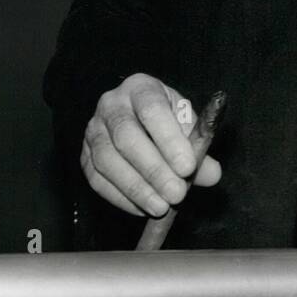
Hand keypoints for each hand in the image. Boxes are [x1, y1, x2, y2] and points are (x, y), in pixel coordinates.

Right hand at [80, 73, 221, 216]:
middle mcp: (111, 104)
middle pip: (125, 136)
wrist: (138, 120)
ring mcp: (93, 130)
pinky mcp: (85, 155)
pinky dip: (121, 198)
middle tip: (176, 194)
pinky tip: (143, 208)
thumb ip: (199, 147)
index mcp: (140, 88)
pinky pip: (96, 179)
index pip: (151, 109)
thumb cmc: (167, 121)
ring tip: (161, 207)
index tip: (187, 167)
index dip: (169, 139)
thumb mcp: (187, 125)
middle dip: (153, 169)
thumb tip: (211, 173)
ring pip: (107, 159)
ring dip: (136, 188)